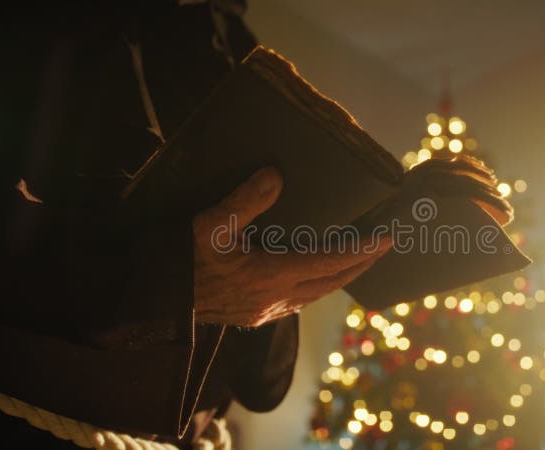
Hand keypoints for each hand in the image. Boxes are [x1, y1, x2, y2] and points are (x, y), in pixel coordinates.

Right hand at [192, 167, 391, 326]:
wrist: (158, 300)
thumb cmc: (182, 260)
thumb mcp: (211, 224)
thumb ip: (245, 200)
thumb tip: (274, 176)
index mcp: (273, 274)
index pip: (331, 260)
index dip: (362, 248)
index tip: (386, 236)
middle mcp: (278, 297)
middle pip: (333, 280)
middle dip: (362, 263)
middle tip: (384, 246)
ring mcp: (268, 310)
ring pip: (318, 294)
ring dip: (342, 276)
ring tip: (359, 260)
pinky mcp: (256, 315)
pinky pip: (301, 301)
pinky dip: (319, 286)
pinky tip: (317, 279)